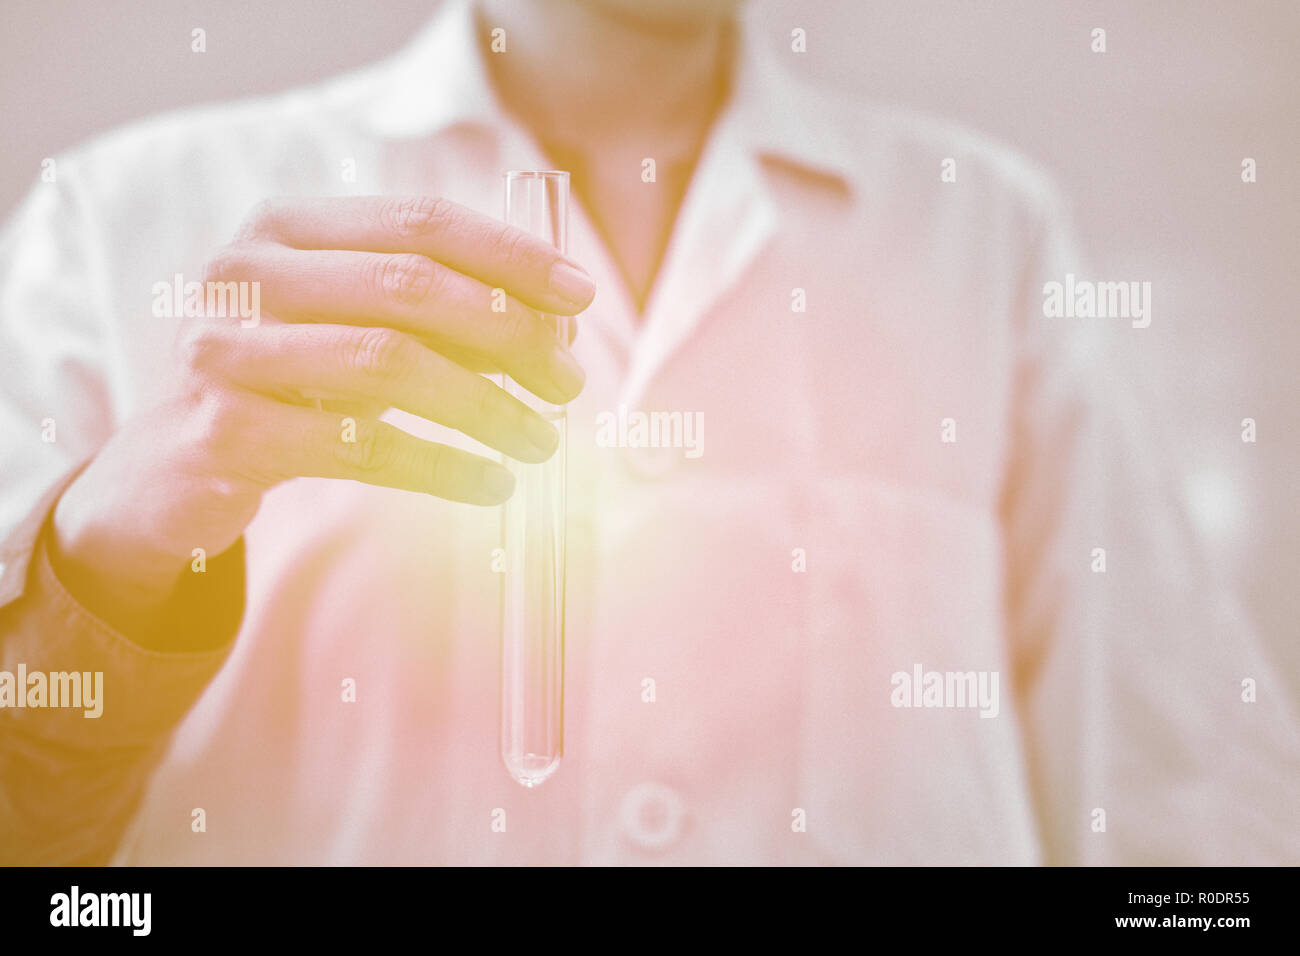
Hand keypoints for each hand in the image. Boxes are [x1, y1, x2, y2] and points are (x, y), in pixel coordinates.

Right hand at [51, 195, 593, 634]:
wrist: (166, 469)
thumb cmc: (284, 385)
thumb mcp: (351, 329)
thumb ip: (433, 311)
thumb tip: (555, 325)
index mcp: (286, 227)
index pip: (420, 221)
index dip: (511, 256)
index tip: (580, 296)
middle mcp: (247, 272)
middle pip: (411, 286)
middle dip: (511, 334)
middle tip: (569, 384)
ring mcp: (227, 349)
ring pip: (390, 363)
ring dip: (488, 407)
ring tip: (542, 442)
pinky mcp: (226, 430)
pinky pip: (362, 447)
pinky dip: (444, 467)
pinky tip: (493, 484)